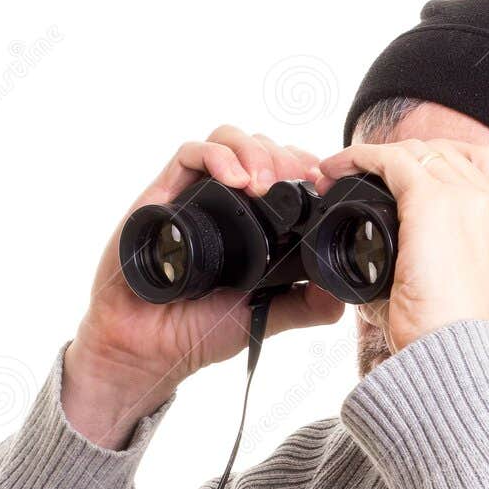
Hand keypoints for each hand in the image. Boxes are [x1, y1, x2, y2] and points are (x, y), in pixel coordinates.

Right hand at [63, 127, 345, 447]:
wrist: (145, 348)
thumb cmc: (198, 330)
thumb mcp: (265, 317)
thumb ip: (305, 305)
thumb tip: (343, 289)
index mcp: (253, 223)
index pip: (284, 173)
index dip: (306, 169)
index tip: (323, 187)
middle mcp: (224, 203)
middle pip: (259, 148)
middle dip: (284, 157)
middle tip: (298, 183)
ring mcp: (192, 195)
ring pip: (227, 140)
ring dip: (254, 150)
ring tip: (265, 181)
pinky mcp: (161, 194)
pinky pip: (189, 154)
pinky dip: (216, 155)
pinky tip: (235, 178)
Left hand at [317, 139, 488, 355]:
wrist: (451, 358)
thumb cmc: (449, 342)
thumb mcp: (457, 296)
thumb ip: (438, 267)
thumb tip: (382, 266)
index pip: (479, 166)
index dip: (437, 162)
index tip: (403, 175)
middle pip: (445, 154)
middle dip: (401, 158)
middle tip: (364, 176)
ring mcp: (470, 199)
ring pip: (417, 152)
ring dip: (376, 158)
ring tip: (341, 172)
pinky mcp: (434, 201)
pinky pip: (391, 160)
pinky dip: (358, 158)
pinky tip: (335, 169)